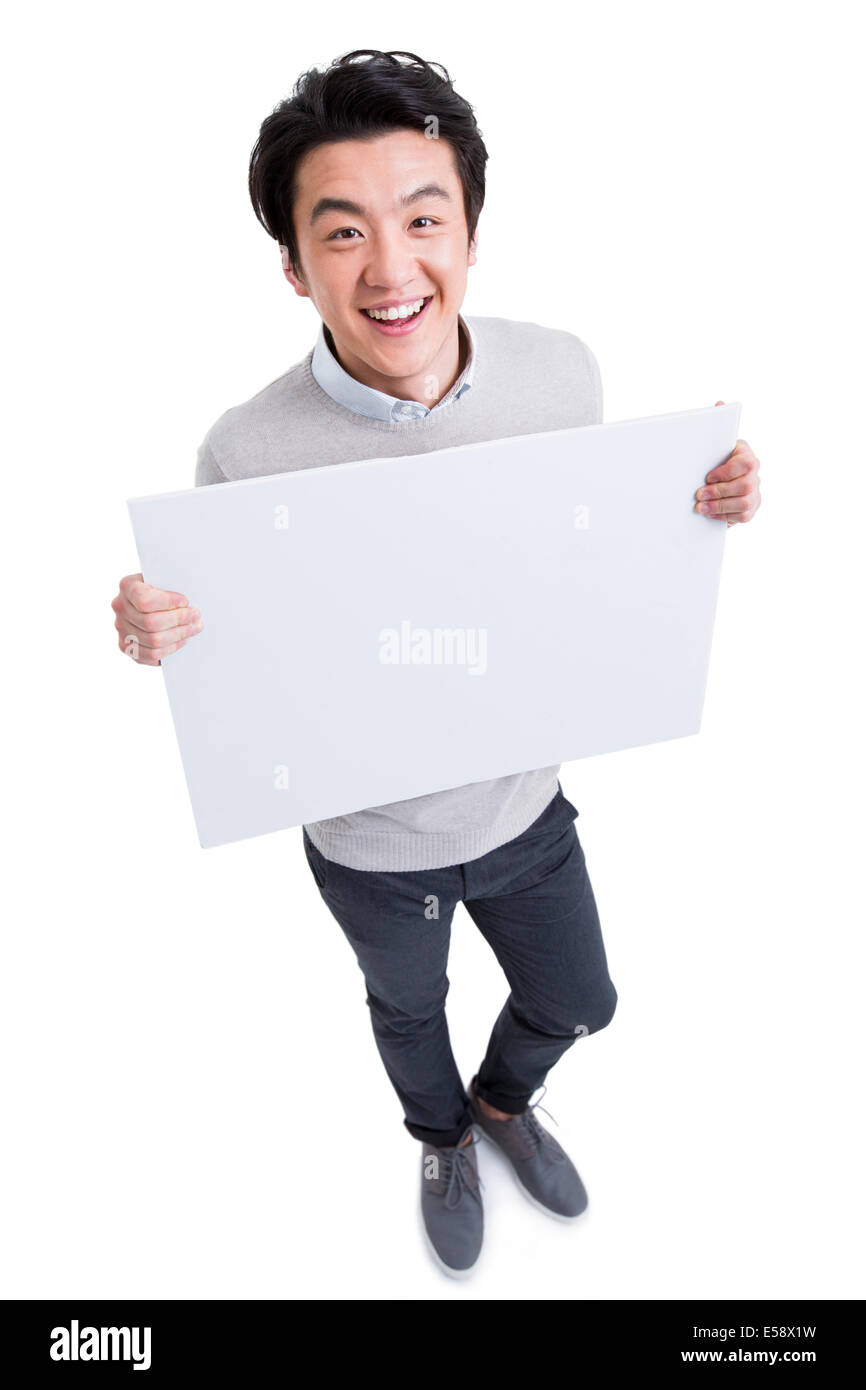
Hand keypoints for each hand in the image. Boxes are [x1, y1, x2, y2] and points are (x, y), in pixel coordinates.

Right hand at [111, 573, 202, 665]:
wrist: (150, 597)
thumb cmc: (162, 586)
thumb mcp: (165, 578)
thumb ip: (172, 586)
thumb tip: (188, 604)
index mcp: (127, 586)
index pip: (144, 599)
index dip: (168, 602)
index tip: (185, 601)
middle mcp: (120, 607)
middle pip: (151, 623)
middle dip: (178, 620)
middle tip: (195, 617)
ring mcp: (121, 628)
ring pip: (153, 641)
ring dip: (179, 636)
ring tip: (193, 628)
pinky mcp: (126, 646)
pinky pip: (150, 655)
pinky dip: (170, 649)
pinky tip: (181, 640)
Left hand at [695, 402, 761, 525]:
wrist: (718, 481)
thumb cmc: (714, 460)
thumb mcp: (715, 444)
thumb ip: (716, 426)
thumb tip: (720, 403)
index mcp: (746, 454)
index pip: (746, 463)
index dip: (726, 472)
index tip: (707, 476)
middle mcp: (755, 473)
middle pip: (745, 485)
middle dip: (720, 491)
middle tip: (699, 495)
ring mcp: (756, 491)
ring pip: (744, 502)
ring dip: (720, 506)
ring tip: (700, 507)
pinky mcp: (751, 508)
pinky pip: (743, 516)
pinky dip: (724, 516)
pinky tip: (709, 514)